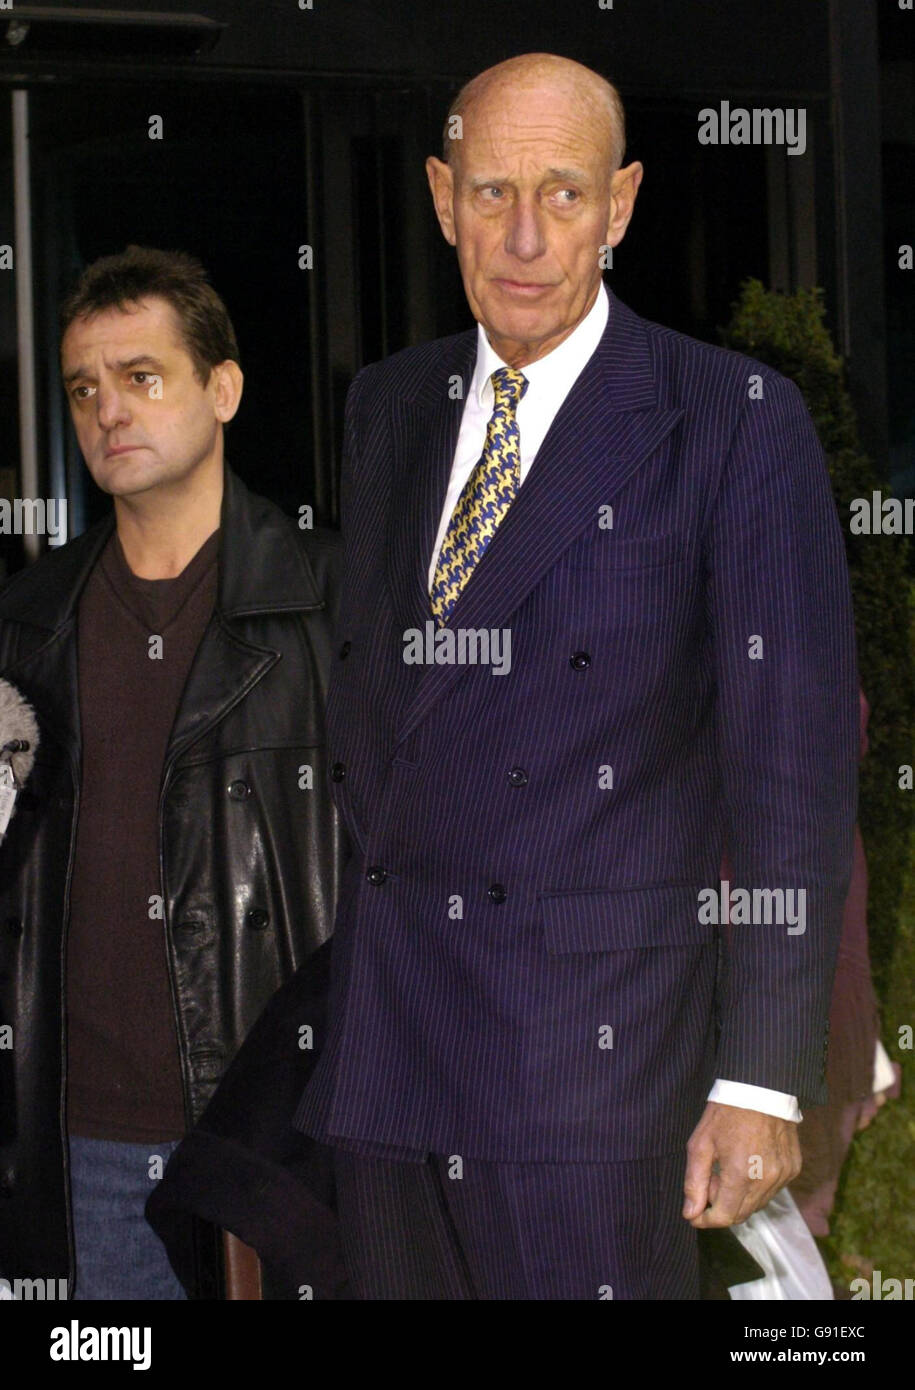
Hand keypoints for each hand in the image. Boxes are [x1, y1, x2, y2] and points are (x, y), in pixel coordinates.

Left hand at [682, 1101, 800, 1227]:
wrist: (760, 1088)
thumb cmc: (726, 1112)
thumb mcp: (701, 1143)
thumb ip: (694, 1182)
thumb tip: (691, 1214)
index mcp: (740, 1175)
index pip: (724, 1217)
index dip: (706, 1220)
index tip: (695, 1214)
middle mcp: (765, 1180)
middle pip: (741, 1214)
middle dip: (721, 1206)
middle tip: (711, 1179)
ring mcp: (782, 1176)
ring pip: (757, 1204)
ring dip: (739, 1196)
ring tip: (729, 1167)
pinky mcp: (793, 1169)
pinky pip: (772, 1190)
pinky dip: (757, 1186)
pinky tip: (748, 1163)